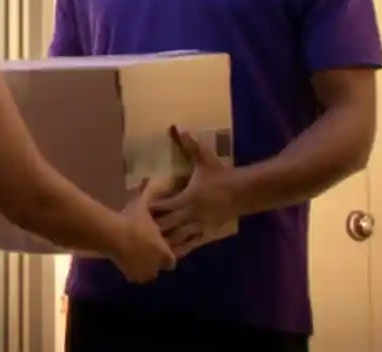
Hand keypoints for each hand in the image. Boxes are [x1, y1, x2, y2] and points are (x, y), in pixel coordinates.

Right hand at [110, 177, 177, 282]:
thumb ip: (150, 192)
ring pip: (146, 273)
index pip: (172, 260)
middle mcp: (156, 265)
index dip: (168, 254)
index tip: (162, 247)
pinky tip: (124, 260)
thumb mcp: (142, 204)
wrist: (114, 236)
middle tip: (147, 251)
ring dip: (143, 267)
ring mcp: (142, 272)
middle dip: (156, 262)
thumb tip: (156, 177)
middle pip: (160, 268)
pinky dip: (130, 270)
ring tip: (135, 255)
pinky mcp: (129, 276)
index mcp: (164, 251)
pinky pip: (133, 276)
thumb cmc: (133, 220)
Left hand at [150, 126, 240, 257]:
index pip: (165, 206)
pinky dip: (180, 248)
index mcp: (190, 197)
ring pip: (178, 238)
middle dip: (153, 227)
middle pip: (168, 225)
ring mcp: (200, 225)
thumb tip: (178, 126)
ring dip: (164, 241)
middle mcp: (192, 214)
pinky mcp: (207, 232)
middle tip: (137, 228)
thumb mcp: (206, 159)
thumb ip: (190, 144)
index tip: (138, 207)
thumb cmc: (222, 175)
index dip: (151, 208)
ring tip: (148, 246)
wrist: (245, 192)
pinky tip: (170, 255)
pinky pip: (191, 243)